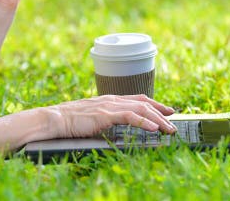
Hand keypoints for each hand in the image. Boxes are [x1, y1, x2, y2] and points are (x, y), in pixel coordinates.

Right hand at [45, 95, 175, 138]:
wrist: (56, 118)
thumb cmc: (71, 120)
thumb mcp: (93, 116)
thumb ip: (106, 117)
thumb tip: (117, 124)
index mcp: (110, 99)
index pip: (138, 99)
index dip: (155, 104)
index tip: (168, 111)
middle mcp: (112, 99)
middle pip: (144, 104)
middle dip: (162, 113)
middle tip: (174, 124)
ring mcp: (109, 106)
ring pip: (141, 109)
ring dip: (158, 120)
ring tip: (169, 130)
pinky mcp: (105, 114)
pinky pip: (130, 117)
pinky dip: (144, 122)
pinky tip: (154, 128)